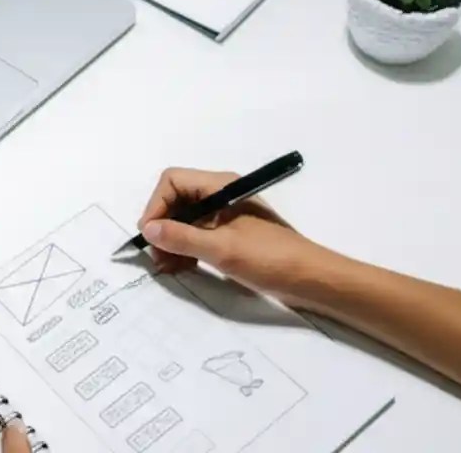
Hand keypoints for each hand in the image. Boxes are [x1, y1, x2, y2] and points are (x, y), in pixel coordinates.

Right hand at [137, 167, 338, 305]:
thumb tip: (148, 228)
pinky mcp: (231, 235)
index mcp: (221, 187)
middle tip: (157, 258)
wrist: (311, 279)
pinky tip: (182, 267)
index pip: (173, 181)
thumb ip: (182, 237)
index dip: (156, 206)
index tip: (150, 236)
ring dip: (172, 240)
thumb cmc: (269, 259)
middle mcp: (221, 195)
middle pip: (177, 199)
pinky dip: (186, 248)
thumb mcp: (222, 250)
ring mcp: (226, 216)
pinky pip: (198, 234)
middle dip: (162, 226)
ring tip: (167, 267)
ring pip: (185, 219)